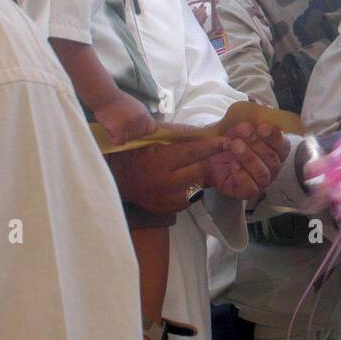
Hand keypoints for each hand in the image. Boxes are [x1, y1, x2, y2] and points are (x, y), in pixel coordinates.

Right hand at [95, 92, 156, 143]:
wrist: (104, 97)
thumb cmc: (117, 101)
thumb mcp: (136, 106)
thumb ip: (142, 118)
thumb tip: (147, 128)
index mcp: (144, 114)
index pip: (151, 129)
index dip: (143, 130)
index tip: (135, 127)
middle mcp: (139, 120)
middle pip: (138, 136)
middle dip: (129, 132)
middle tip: (120, 122)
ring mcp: (130, 126)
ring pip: (127, 139)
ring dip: (119, 134)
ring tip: (114, 122)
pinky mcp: (120, 130)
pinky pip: (118, 141)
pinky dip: (112, 137)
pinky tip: (110, 127)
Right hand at [107, 135, 223, 214]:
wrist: (115, 178)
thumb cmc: (134, 152)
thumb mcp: (150, 137)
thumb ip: (175, 133)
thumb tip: (202, 130)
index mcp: (159, 161)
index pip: (192, 152)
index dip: (211, 146)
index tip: (225, 142)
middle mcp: (164, 182)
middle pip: (199, 171)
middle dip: (203, 162)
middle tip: (198, 157)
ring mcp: (166, 198)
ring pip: (197, 187)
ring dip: (197, 177)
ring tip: (186, 169)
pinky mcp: (167, 209)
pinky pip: (189, 199)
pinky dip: (189, 189)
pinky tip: (180, 182)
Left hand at [205, 122, 289, 200]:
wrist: (210, 158)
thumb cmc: (231, 143)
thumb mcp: (240, 128)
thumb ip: (252, 121)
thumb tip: (260, 107)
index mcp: (275, 151)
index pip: (282, 146)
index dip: (274, 137)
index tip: (262, 127)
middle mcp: (272, 167)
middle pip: (271, 158)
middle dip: (257, 142)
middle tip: (243, 130)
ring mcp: (261, 181)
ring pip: (262, 172)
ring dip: (248, 157)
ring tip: (235, 145)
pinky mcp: (248, 192)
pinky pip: (250, 187)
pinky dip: (242, 174)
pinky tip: (233, 164)